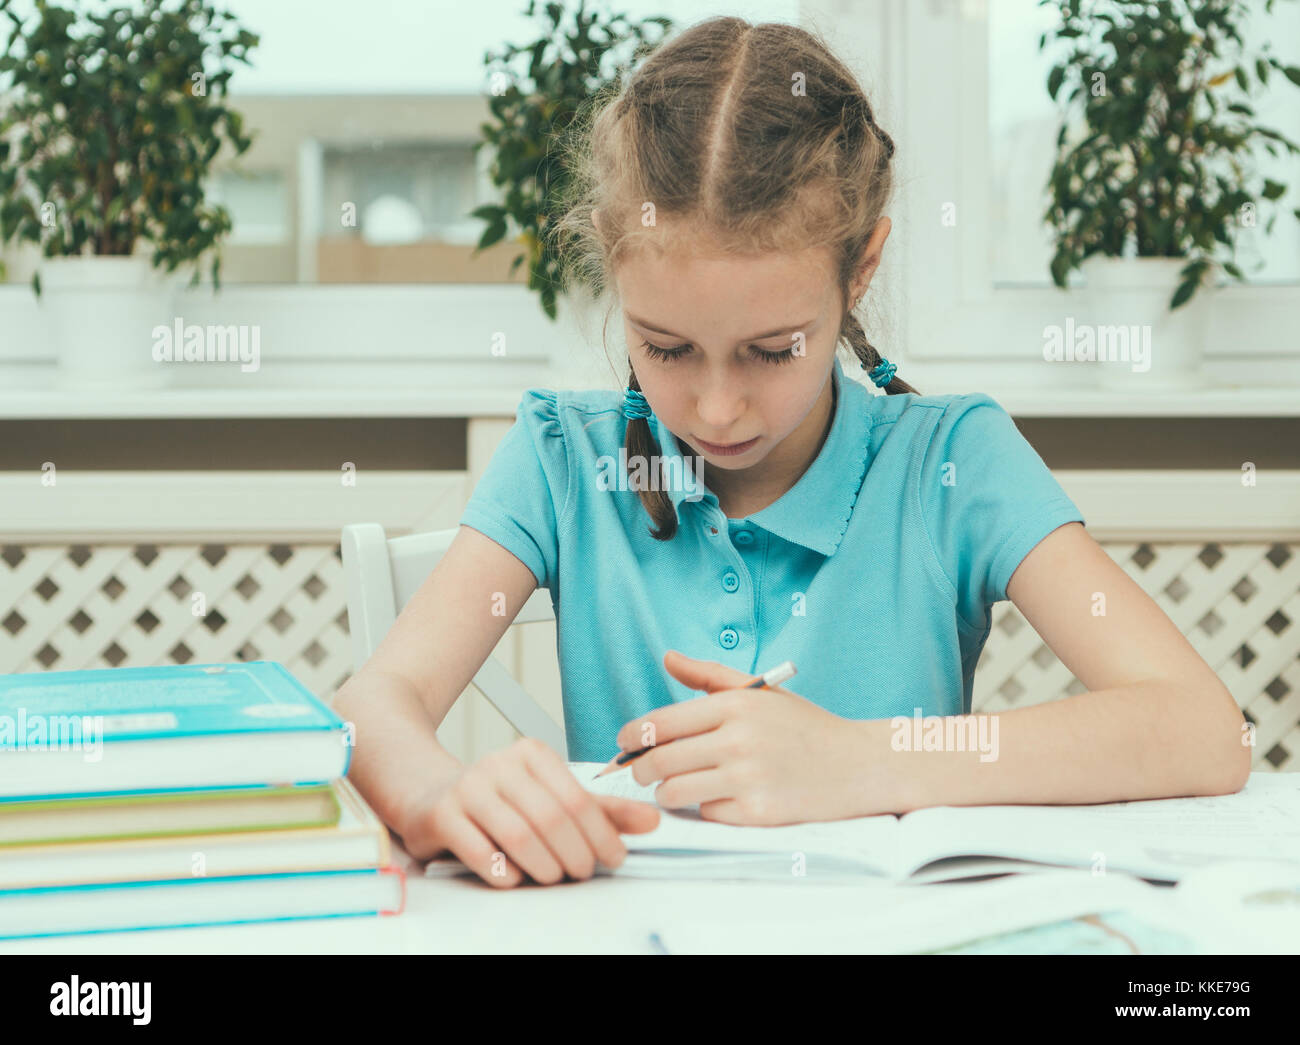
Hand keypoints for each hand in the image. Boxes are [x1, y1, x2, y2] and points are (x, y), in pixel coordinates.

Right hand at [401, 737, 659, 887]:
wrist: (429, 793)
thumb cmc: (499, 799)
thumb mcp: (550, 796)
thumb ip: (600, 810)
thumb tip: (652, 821)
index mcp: (532, 754)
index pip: (578, 798)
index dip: (602, 834)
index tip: (614, 858)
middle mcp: (499, 764)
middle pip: (551, 818)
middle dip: (576, 853)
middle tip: (584, 872)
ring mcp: (468, 788)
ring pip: (518, 835)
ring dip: (544, 865)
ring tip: (554, 876)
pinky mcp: (442, 815)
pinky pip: (480, 851)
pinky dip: (503, 871)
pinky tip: (514, 876)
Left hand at [616, 650, 883, 824]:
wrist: (859, 764)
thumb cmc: (805, 727)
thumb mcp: (760, 692)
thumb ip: (709, 674)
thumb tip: (668, 657)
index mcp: (735, 704)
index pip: (659, 723)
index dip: (630, 737)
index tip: (623, 744)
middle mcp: (738, 739)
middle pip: (659, 762)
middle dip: (641, 770)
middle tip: (642, 773)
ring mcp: (748, 778)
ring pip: (675, 792)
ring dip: (668, 793)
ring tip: (676, 787)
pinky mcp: (759, 813)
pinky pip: (708, 814)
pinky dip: (709, 809)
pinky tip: (724, 799)